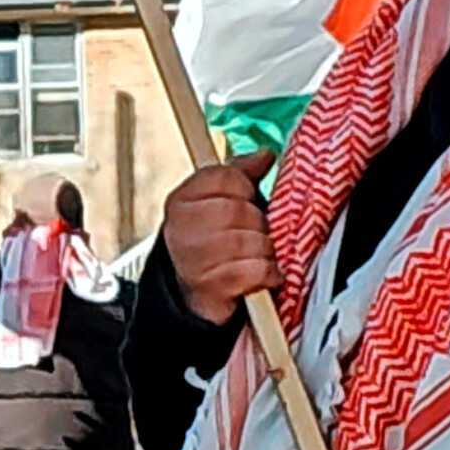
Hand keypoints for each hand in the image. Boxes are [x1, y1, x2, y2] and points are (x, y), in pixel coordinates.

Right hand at [160, 149, 278, 325]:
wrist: (195, 295)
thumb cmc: (214, 244)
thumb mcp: (221, 204)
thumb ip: (240, 176)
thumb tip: (265, 155)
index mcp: (181, 201)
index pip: (224, 177)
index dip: (245, 188)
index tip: (246, 201)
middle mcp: (181, 229)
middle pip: (239, 209)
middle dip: (257, 223)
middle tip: (255, 234)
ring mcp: (194, 260)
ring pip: (250, 241)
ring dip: (264, 250)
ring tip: (259, 255)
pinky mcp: (212, 287)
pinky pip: (255, 269)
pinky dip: (268, 273)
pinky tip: (264, 274)